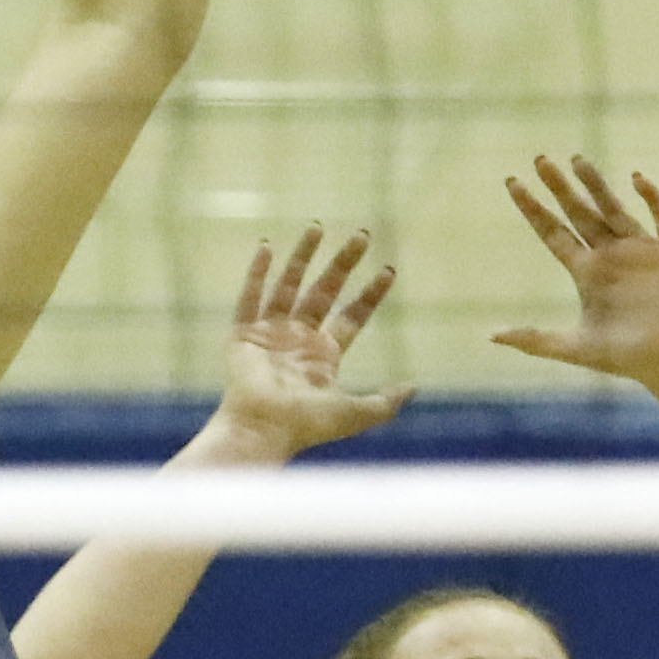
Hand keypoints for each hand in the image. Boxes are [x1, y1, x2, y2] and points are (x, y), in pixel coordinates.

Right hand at [214, 227, 407, 456]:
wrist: (262, 431)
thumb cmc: (306, 427)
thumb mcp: (355, 414)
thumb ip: (385, 402)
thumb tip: (414, 386)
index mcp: (324, 355)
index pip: (352, 315)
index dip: (371, 294)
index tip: (389, 270)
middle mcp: (299, 339)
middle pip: (325, 291)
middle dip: (343, 263)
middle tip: (362, 235)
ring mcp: (271, 334)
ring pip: (289, 285)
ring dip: (303, 256)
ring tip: (317, 227)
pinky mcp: (243, 335)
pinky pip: (249, 297)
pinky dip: (256, 273)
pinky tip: (266, 247)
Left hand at [493, 157, 658, 388]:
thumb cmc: (628, 360)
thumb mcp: (577, 348)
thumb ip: (536, 339)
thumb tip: (491, 335)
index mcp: (586, 272)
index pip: (553, 233)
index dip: (533, 209)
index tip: (512, 183)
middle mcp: (611, 255)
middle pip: (579, 213)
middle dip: (559, 187)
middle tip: (539, 160)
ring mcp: (641, 251)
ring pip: (614, 208)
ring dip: (596, 184)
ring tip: (576, 159)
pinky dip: (653, 198)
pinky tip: (635, 178)